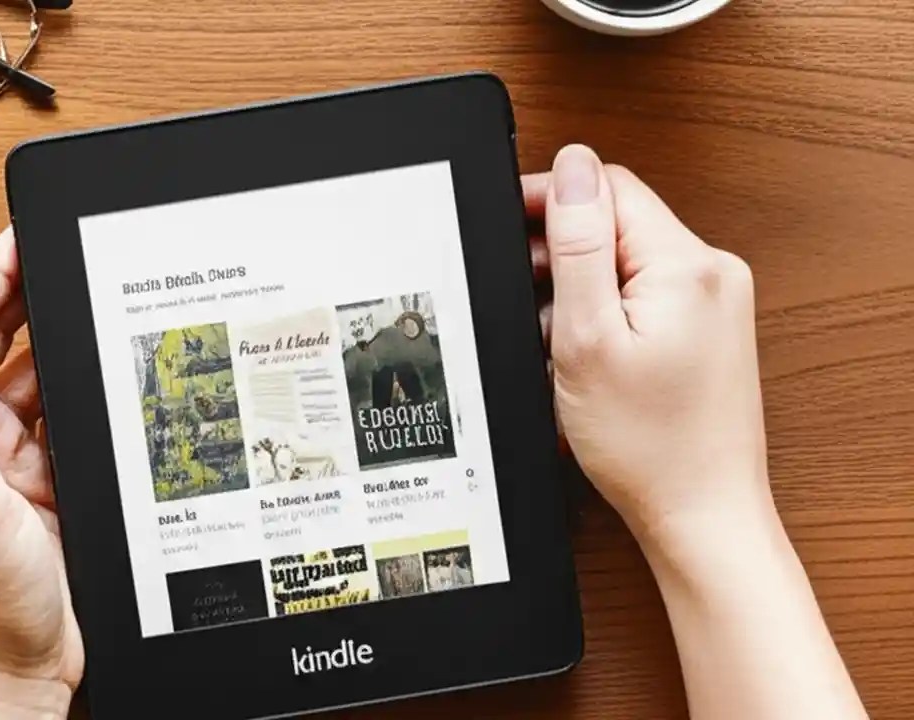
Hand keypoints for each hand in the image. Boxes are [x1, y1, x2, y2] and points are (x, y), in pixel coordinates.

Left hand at [0, 227, 82, 719]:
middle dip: (18, 298)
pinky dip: (76, 393)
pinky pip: (58, 420)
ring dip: (51, 342)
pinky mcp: (34, 485)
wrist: (11, 675)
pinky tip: (98, 372)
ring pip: (26, 380)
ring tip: (84, 299)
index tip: (17, 242)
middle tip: (57, 254)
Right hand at [524, 145, 771, 548]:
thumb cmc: (649, 445)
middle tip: (526, 299)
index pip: (608, 187)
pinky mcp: (707, 329)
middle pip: (618, 222)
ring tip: (555, 340)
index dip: (550, 198)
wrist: (700, 512)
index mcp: (687, 264)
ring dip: (579, 288)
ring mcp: (714, 302)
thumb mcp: (588, 337)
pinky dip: (604, 314)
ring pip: (625, 262)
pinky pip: (642, 295)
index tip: (507, 224)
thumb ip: (578, 245)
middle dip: (561, 252)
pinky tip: (584, 355)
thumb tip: (571, 167)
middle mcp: (712, 272)